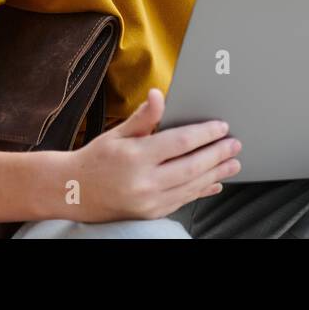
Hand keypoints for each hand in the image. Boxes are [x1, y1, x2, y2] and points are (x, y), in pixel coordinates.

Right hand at [60, 89, 240, 222]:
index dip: (203, 134)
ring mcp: (148, 202)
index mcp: (135, 157)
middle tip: (235, 144)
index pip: (179, 143)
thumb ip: (143, 117)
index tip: (221, 127)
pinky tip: (214, 182)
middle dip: (217, 154)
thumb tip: (159, 95)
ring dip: (216, 174)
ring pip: (191, 187)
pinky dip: (201, 191)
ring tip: (233, 163)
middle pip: (191, 167)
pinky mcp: (150, 214)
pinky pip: (182, 201)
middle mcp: (143, 182)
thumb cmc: (96, 158)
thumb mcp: (117, 133)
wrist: (74, 192)